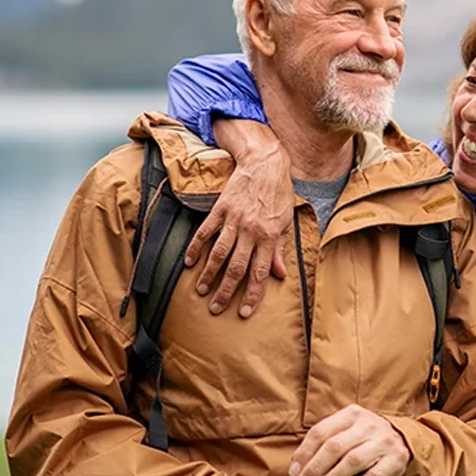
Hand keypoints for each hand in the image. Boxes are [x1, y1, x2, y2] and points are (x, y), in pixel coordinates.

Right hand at [185, 119, 292, 317]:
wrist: (265, 163)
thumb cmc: (279, 193)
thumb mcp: (286, 221)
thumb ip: (280, 249)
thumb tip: (280, 274)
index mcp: (270, 237)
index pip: (260, 273)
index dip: (252, 295)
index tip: (242, 312)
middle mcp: (252, 231)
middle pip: (236, 268)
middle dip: (226, 292)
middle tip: (215, 308)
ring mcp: (234, 220)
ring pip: (219, 254)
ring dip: (208, 275)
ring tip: (200, 290)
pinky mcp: (220, 209)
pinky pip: (206, 232)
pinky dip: (196, 247)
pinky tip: (188, 261)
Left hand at [286, 405, 409, 475]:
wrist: (401, 438)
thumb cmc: (363, 437)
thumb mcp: (345, 430)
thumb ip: (322, 444)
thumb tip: (296, 466)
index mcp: (351, 414)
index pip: (321, 431)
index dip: (305, 452)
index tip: (294, 471)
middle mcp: (368, 424)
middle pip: (335, 446)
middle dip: (315, 467)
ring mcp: (384, 441)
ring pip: (353, 460)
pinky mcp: (396, 458)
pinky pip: (374, 475)